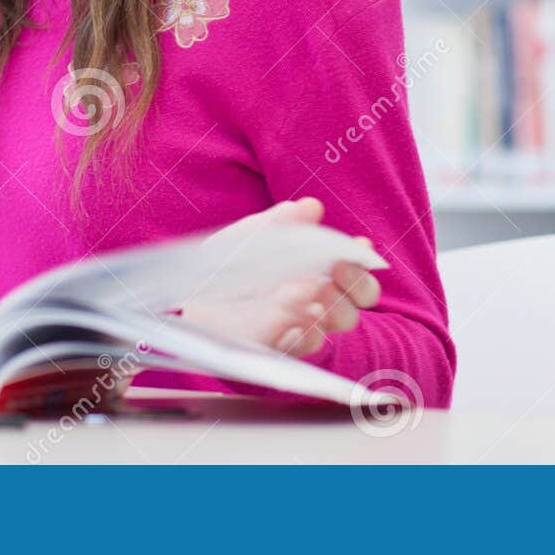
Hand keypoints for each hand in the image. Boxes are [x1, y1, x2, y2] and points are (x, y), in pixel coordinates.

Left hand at [178, 196, 381, 357]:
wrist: (191, 296)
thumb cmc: (228, 264)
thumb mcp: (249, 235)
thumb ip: (280, 221)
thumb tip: (311, 206)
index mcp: (315, 270)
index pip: (356, 269)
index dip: (363, 260)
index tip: (359, 247)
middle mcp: (314, 299)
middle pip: (358, 300)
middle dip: (357, 284)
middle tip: (336, 271)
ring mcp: (298, 324)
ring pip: (339, 324)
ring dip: (334, 308)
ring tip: (311, 295)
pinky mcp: (277, 346)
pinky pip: (304, 348)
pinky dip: (306, 336)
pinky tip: (292, 324)